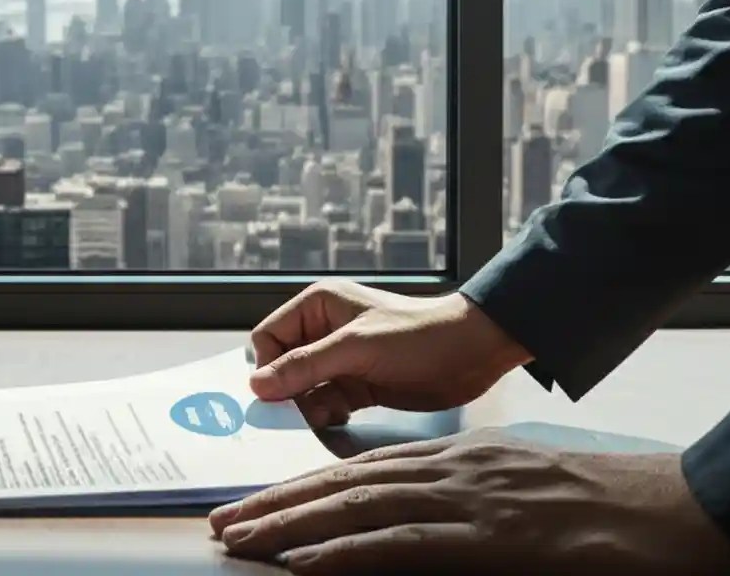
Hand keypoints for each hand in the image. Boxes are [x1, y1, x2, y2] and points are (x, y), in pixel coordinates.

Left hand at [209, 431, 729, 575]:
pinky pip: (401, 543)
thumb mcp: (516, 487)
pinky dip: (346, 552)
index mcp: (455, 457)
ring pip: (357, 507)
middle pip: (342, 482)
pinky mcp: (486, 537)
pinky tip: (305, 562)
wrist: (666, 509)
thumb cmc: (596, 504)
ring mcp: (465, 500)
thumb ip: (461, 496)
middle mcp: (448, 469)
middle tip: (222, 522)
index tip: (259, 502)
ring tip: (240, 540)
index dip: (303, 486)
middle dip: (276, 503)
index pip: (359, 468)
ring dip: (290, 526)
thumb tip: (407, 520)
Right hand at [250, 281, 531, 426]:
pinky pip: (324, 404)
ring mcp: (340, 361)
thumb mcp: (356, 348)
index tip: (276, 396)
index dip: (268, 367)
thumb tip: (256, 386)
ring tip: (319, 420)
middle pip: (281, 367)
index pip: (267, 338)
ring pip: (301, 390)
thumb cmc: (417, 337)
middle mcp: (322, 331)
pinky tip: (336, 422)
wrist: (473, 353)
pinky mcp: (356, 386)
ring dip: (305, 408)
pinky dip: (324, 417)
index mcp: (316, 306)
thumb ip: (305, 366)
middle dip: (285, 392)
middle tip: (292, 417)